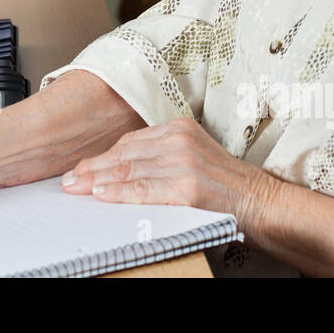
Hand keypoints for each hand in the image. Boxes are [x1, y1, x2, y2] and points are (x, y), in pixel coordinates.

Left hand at [59, 118, 279, 237]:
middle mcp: (179, 140)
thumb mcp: (194, 158)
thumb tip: (120, 171)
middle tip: (69, 180)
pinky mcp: (187, 186)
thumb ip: (162, 158)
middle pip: (124, 154)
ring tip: (76, 188)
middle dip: (92, 169)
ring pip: (129, 171)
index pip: (129, 142)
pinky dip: (119, 193)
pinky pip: (143, 190)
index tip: (81, 168)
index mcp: (179, 129)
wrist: (265, 203)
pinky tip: (101, 194)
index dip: (101, 157)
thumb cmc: (228, 188)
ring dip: (98, 181)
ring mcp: (184, 162)